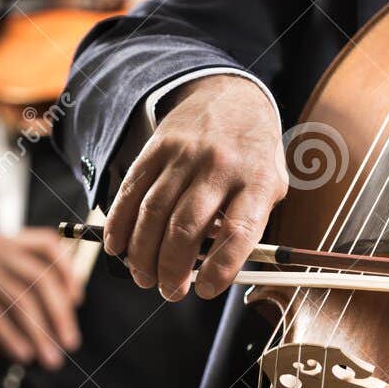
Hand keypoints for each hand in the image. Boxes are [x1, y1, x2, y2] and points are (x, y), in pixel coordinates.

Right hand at [0, 227, 80, 368]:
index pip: (48, 245)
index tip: (76, 303)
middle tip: (71, 343)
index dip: (68, 273)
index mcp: (1, 240)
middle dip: (60, 313)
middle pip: (39, 277)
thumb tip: (50, 315)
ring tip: (51, 360)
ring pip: (19, 299)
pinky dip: (10, 337)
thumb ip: (10, 284)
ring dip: (40, 333)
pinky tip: (22, 355)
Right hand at [104, 74, 286, 301]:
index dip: (220, 268)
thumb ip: (249, 225)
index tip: (205, 291)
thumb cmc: (253, 156)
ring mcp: (185, 155)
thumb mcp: (271, 186)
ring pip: (153, 213)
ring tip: (143, 277)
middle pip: (186, 226)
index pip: (239, 231)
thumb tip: (212, 272)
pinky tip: (117, 247)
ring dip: (143, 254)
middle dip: (171, 269)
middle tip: (168, 291)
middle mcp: (220, 166)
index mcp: (257, 180)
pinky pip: (132, 191)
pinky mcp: (156, 148)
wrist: (232, 96)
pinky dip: (119, 224)